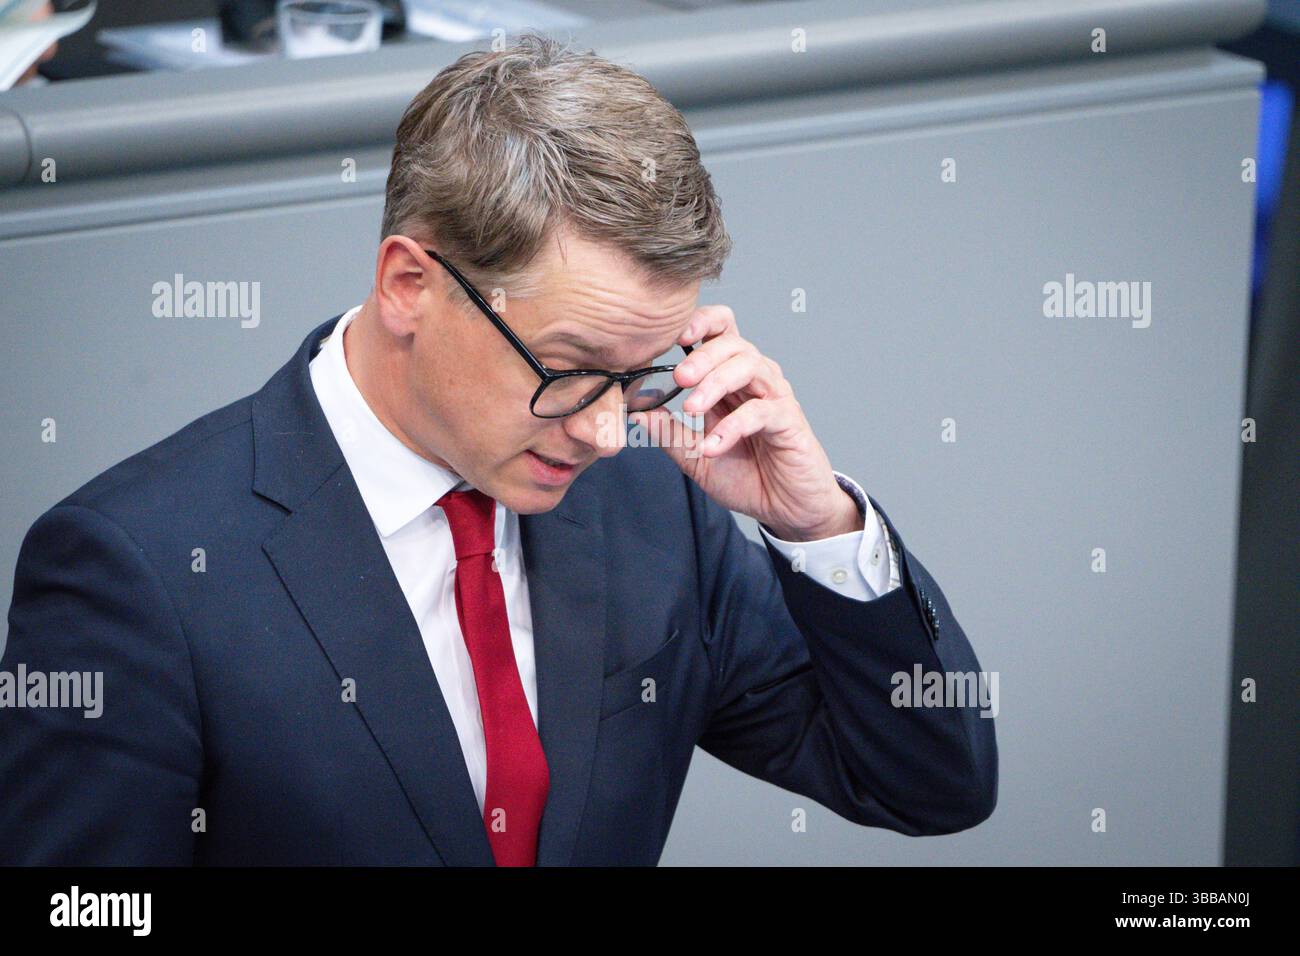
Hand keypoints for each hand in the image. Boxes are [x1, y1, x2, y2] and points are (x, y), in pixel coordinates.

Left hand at [629, 305, 862, 541]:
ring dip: (716, 383)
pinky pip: (762, 411)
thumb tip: (636, 411)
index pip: (720, 333)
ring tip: (692, 409)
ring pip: (749, 367)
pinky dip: (733, 426)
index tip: (673, 335)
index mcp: (731, 379)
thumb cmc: (747, 477)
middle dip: (702, 356)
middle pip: (733, 343)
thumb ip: (669, 432)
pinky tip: (712, 446)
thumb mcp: (695, 456)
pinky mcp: (789, 421)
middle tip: (679, 379)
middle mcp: (755, 380)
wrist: (783, 508)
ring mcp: (774, 398)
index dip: (701, 323)